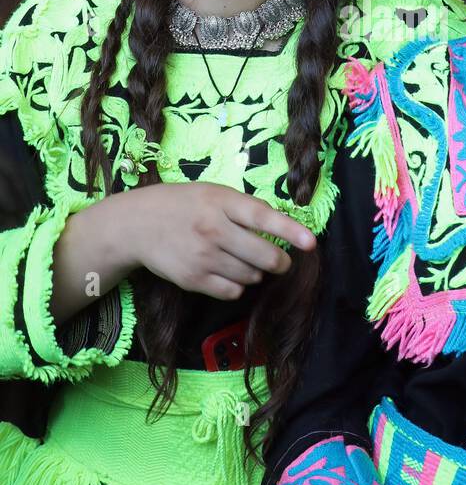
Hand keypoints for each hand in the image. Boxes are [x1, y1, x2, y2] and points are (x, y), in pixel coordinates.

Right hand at [126, 181, 315, 299]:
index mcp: (221, 202)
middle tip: (280, 261)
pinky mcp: (193, 279)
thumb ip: (245, 208)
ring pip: (252, 276)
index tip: (311, 243)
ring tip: (240, 259)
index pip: (262, 217)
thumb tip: (281, 226)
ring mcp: (203, 256)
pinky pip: (232, 291)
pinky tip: (226, 272)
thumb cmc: (182, 205)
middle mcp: (213, 229)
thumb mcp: (213, 193)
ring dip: (256, 272)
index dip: (290, 231)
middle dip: (280, 262)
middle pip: (264, 256)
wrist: (136, 225)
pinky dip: (237, 285)